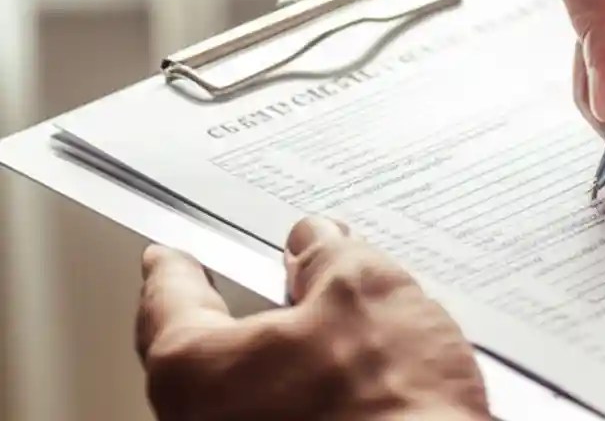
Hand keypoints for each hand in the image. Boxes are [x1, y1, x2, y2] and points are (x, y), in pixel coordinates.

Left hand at [135, 217, 487, 420]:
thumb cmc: (389, 407)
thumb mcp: (365, 290)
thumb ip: (328, 256)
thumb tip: (318, 245)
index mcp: (196, 371)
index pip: (168, 303)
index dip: (176, 269)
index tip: (168, 260)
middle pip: (214, 354)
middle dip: (255, 317)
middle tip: (290, 282)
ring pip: (257, 395)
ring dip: (294, 364)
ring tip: (354, 338)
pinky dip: (317, 403)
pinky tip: (366, 389)